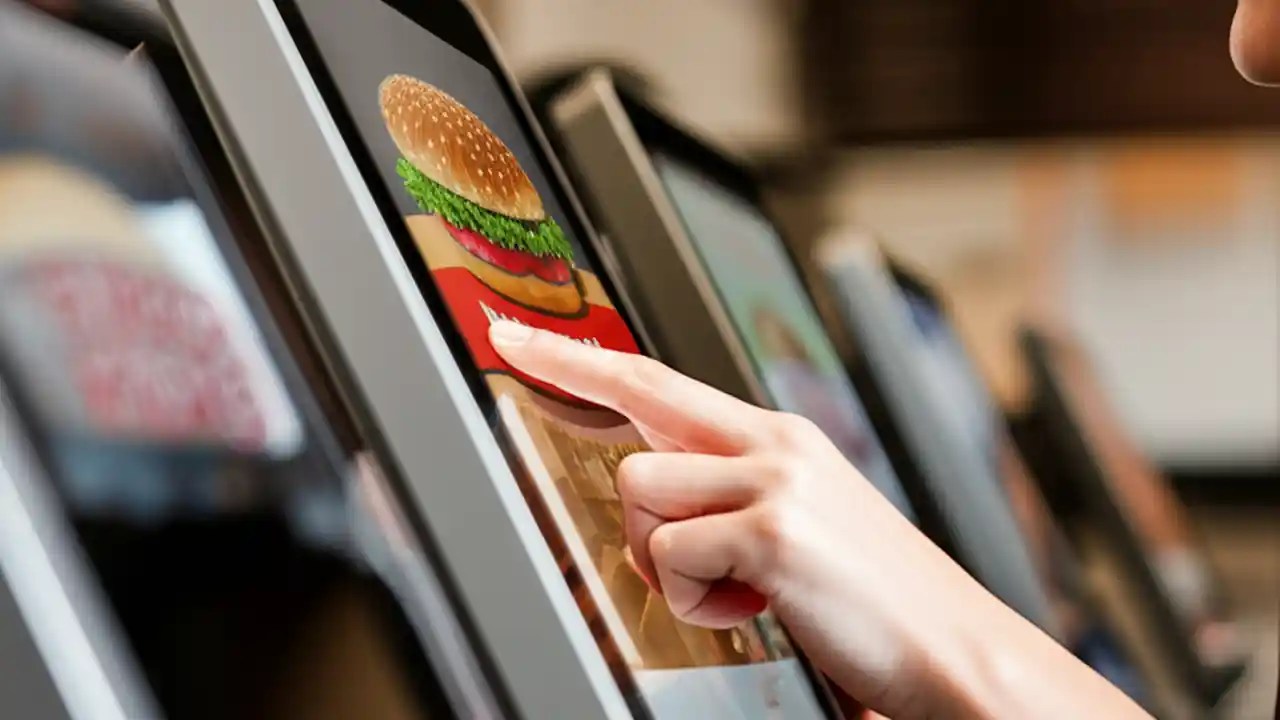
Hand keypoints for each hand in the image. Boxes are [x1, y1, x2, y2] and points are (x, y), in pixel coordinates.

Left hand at [489, 321, 1148, 719]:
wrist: (953, 647)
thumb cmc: (872, 596)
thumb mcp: (802, 518)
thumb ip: (730, 489)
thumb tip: (653, 494)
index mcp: (779, 436)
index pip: (656, 377)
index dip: (576, 357)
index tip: (513, 337)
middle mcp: (774, 442)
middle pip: (635, 436)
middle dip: (631, 500)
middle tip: (679, 538)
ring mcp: (775, 480)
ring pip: (641, 496)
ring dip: (673, 562)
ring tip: (741, 590)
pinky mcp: (773, 530)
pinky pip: (670, 560)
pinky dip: (699, 602)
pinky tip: (759, 609)